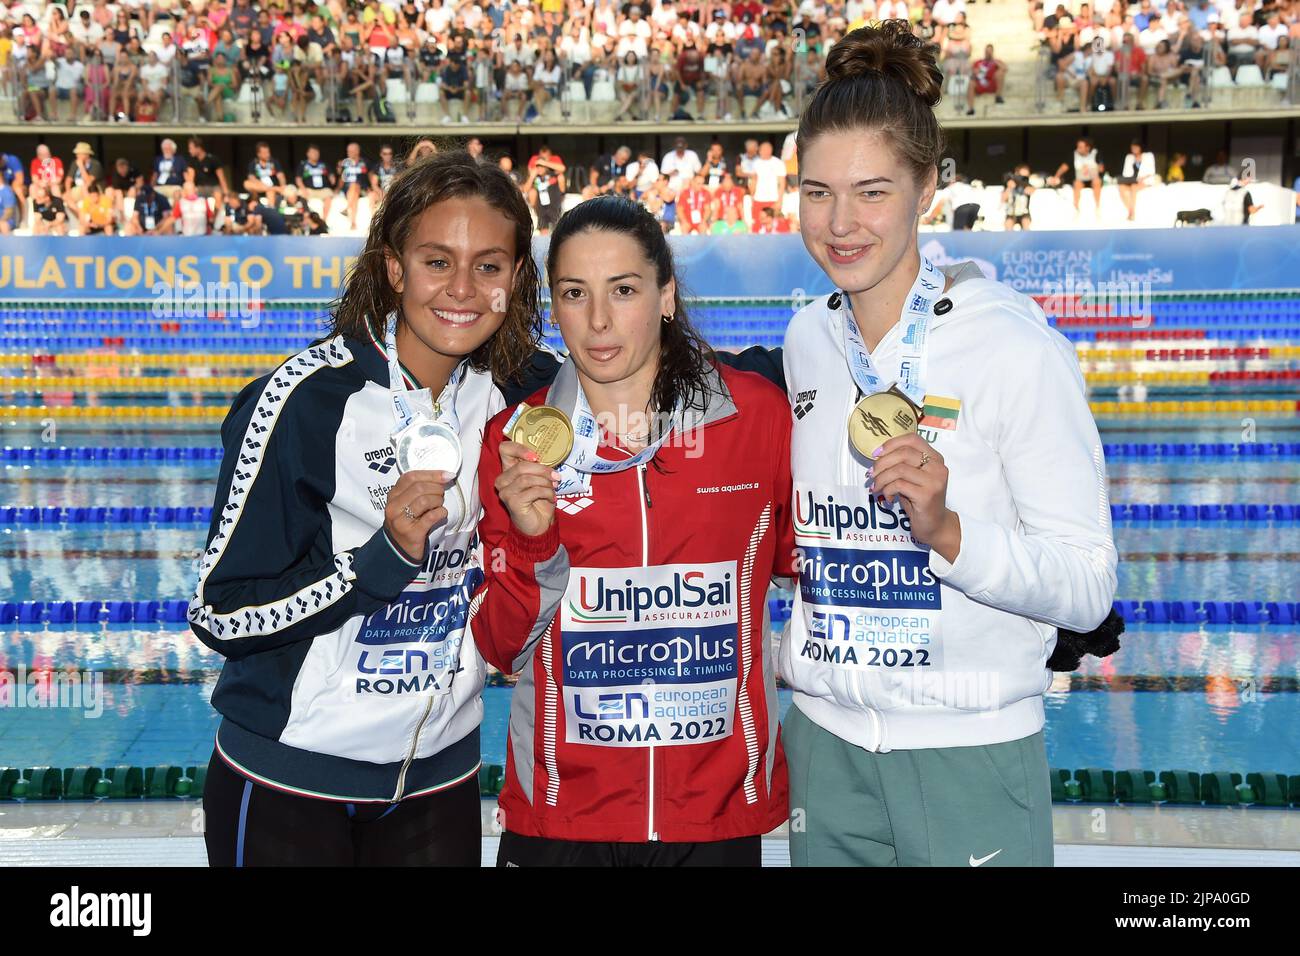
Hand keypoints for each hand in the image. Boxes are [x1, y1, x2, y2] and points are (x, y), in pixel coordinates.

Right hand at [383, 469, 452, 560]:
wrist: (400, 548)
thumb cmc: (407, 522)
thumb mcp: (406, 503)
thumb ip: (418, 489)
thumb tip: (443, 476)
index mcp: (393, 495)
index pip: (411, 477)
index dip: (431, 474)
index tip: (446, 475)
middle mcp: (393, 507)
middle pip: (419, 488)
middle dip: (436, 488)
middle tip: (441, 494)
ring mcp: (400, 521)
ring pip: (424, 501)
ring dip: (438, 501)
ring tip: (439, 505)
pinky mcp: (411, 533)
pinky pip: (430, 517)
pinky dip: (440, 513)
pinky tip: (441, 514)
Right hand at [495, 440, 558, 537]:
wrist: (539, 525)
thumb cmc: (539, 501)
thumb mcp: (540, 479)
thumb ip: (539, 467)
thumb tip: (550, 457)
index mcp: (508, 470)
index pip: (505, 449)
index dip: (520, 448)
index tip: (536, 456)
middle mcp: (503, 480)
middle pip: (521, 466)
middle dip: (543, 470)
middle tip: (556, 476)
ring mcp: (506, 492)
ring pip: (527, 478)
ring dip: (545, 482)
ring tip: (554, 488)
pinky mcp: (512, 503)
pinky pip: (533, 491)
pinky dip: (546, 493)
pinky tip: (551, 498)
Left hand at [869, 433, 961, 563]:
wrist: (935, 525)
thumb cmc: (919, 500)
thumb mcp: (911, 478)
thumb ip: (901, 464)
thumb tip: (877, 456)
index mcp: (935, 458)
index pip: (912, 439)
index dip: (891, 444)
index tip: (876, 454)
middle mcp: (938, 467)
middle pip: (903, 453)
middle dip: (881, 463)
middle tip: (871, 474)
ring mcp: (934, 481)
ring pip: (899, 469)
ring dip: (881, 478)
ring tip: (876, 488)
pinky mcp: (927, 495)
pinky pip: (898, 485)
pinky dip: (887, 490)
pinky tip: (889, 498)